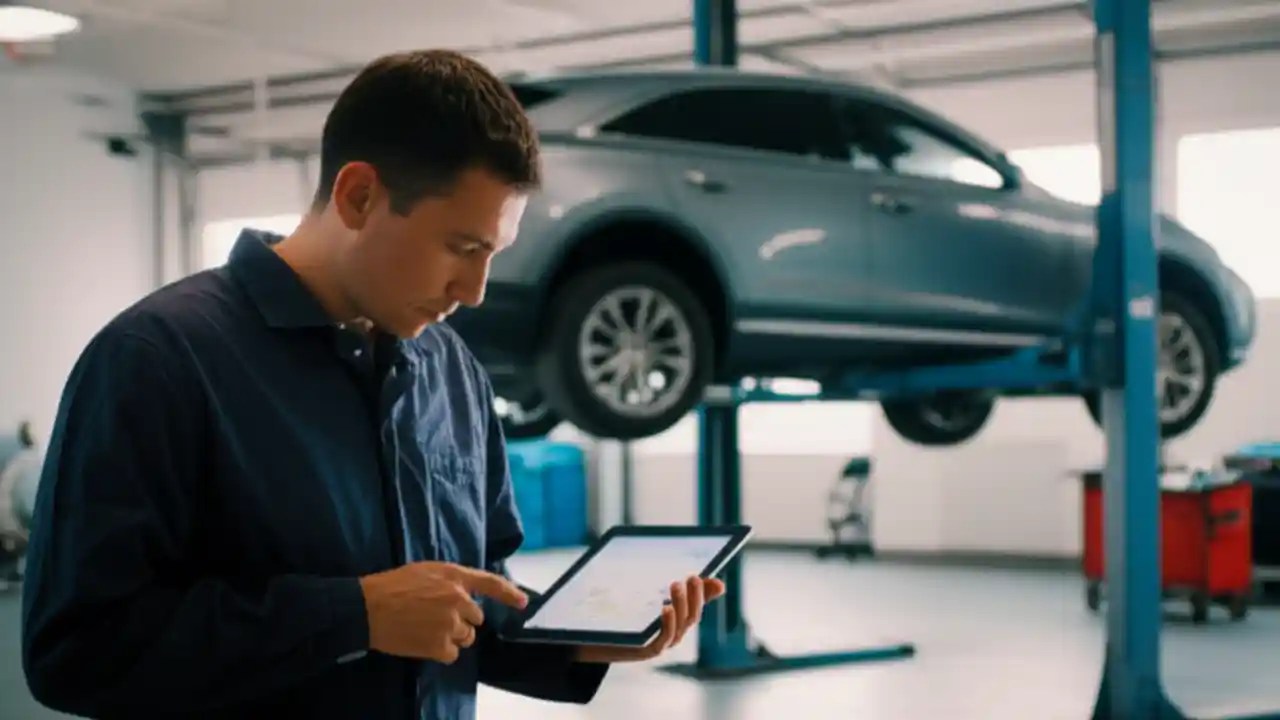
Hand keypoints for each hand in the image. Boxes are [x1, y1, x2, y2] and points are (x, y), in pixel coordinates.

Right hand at [359, 561, 527, 663]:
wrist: (368, 608)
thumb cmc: (392, 586)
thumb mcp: (426, 571)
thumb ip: (449, 581)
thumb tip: (464, 597)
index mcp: (454, 576)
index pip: (490, 583)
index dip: (510, 593)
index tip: (524, 602)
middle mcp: (458, 599)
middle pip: (476, 618)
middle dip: (461, 621)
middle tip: (435, 618)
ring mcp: (450, 623)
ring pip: (466, 638)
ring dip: (452, 637)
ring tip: (426, 629)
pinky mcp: (440, 645)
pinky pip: (453, 654)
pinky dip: (442, 652)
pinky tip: (423, 641)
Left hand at [574, 575, 725, 663]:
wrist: (591, 637)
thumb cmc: (618, 611)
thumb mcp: (637, 590)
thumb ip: (654, 575)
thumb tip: (676, 561)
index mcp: (674, 616)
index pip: (697, 604)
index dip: (707, 592)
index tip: (716, 579)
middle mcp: (672, 631)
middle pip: (692, 615)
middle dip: (695, 595)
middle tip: (692, 576)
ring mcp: (661, 642)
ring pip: (681, 625)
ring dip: (682, 604)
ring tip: (676, 584)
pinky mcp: (646, 650)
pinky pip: (663, 639)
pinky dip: (669, 624)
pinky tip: (666, 608)